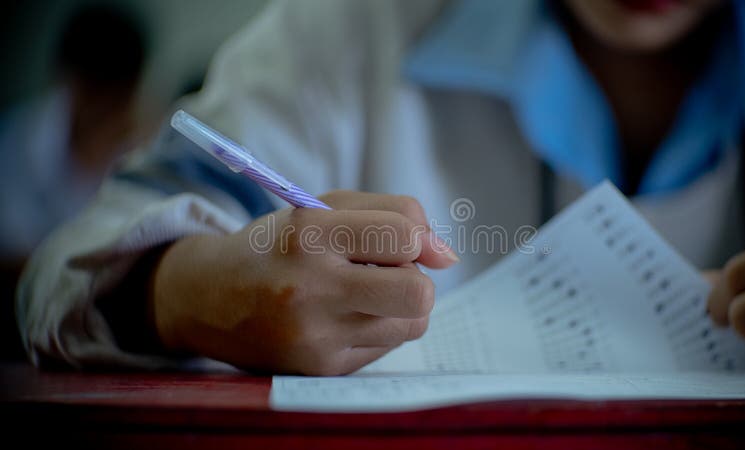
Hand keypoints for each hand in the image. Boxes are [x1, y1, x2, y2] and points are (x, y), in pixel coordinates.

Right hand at [149, 191, 458, 374]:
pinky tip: (343, 316)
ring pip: (413, 322)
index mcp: (308, 233)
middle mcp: (309, 288)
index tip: (402, 240)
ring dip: (400, 304)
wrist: (208, 298)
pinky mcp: (322, 368)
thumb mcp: (324, 207)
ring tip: (360, 292)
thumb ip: (393, 213)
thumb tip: (449, 258)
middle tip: (389, 270)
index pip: (403, 234)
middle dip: (418, 278)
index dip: (415, 236)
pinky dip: (378, 327)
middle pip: (419, 293)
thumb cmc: (279, 244)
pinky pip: (387, 345)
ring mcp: (315, 336)